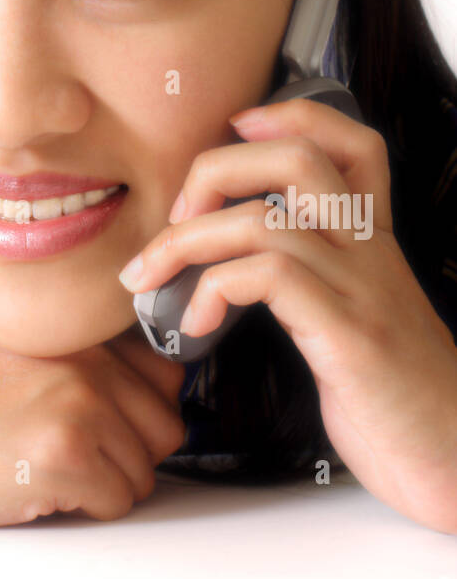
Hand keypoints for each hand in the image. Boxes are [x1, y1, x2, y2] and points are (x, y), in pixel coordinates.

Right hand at [0, 324, 185, 528]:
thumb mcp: (14, 351)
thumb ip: (77, 357)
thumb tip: (139, 386)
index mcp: (75, 331)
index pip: (163, 371)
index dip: (137, 409)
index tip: (110, 424)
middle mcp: (86, 359)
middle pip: (165, 425)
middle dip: (128, 453)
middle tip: (73, 457)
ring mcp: (80, 403)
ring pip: (145, 470)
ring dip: (105, 484)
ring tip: (46, 470)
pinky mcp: (67, 454)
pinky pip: (118, 501)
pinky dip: (85, 509)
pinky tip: (37, 487)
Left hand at [118, 97, 456, 532]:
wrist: (456, 461)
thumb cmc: (393, 399)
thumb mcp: (355, 321)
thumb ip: (311, 282)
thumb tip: (228, 269)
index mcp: (373, 243)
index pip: (354, 144)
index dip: (292, 116)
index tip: (236, 127)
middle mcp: (370, 253)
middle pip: (296, 158)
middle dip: (215, 169)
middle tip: (174, 214)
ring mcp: (361, 291)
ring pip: (264, 219)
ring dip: (188, 240)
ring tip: (152, 275)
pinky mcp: (349, 337)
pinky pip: (269, 277)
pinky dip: (213, 289)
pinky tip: (196, 324)